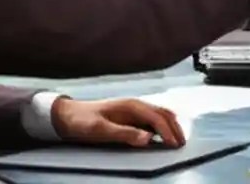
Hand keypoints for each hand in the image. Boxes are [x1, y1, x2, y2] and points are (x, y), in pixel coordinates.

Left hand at [51, 97, 185, 147]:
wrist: (68, 115)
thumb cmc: (83, 121)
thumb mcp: (101, 129)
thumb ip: (125, 133)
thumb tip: (148, 139)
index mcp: (131, 105)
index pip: (157, 117)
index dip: (168, 131)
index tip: (175, 145)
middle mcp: (135, 104)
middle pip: (163, 114)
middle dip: (175, 128)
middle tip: (182, 143)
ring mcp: (133, 109)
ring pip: (159, 115)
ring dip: (170, 126)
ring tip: (177, 140)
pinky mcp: (129, 115)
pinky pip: (152, 119)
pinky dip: (162, 126)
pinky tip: (162, 135)